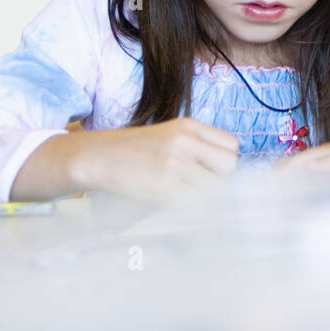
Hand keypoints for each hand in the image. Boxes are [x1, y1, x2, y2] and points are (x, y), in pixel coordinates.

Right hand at [67, 118, 239, 203]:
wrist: (97, 157)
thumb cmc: (135, 150)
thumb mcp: (170, 134)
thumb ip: (197, 146)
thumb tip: (225, 171)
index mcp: (189, 126)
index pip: (232, 145)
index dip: (223, 161)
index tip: (210, 169)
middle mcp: (185, 141)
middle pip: (229, 165)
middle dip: (220, 177)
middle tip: (198, 183)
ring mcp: (175, 164)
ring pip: (213, 187)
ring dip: (202, 194)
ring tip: (180, 191)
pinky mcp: (164, 186)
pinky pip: (193, 202)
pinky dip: (187, 205)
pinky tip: (170, 198)